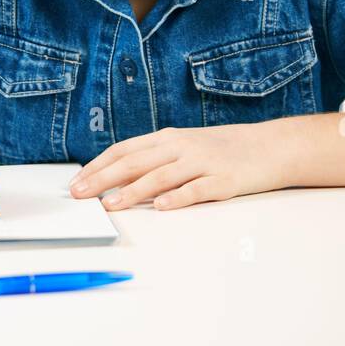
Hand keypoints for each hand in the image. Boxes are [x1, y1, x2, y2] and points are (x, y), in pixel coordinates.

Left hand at [68, 124, 285, 210]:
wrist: (268, 147)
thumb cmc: (221, 151)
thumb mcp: (184, 149)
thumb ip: (154, 162)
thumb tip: (116, 182)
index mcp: (167, 139)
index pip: (124, 150)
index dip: (98, 166)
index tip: (76, 182)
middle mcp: (180, 147)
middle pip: (135, 162)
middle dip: (103, 178)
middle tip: (80, 194)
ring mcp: (202, 163)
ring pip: (161, 176)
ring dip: (133, 191)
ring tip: (111, 204)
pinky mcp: (223, 181)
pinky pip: (196, 190)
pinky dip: (177, 198)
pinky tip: (161, 206)